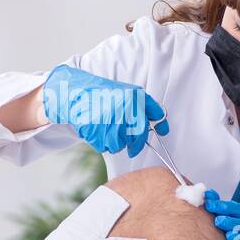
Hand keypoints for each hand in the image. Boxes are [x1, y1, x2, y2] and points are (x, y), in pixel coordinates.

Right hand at [41, 64, 166, 155]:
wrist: (75, 92)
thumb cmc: (104, 94)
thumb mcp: (129, 94)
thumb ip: (148, 110)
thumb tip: (164, 129)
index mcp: (133, 99)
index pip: (147, 125)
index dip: (149, 135)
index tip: (148, 138)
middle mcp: (123, 109)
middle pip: (134, 140)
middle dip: (132, 144)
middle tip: (124, 139)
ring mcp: (108, 121)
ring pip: (118, 146)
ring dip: (114, 142)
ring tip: (106, 128)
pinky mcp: (94, 131)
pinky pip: (103, 146)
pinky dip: (100, 142)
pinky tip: (96, 129)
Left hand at [203, 189, 239, 239]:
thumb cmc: (216, 223)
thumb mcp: (213, 210)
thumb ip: (211, 201)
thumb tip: (206, 193)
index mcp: (236, 213)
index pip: (234, 208)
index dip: (223, 206)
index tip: (210, 205)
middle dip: (230, 221)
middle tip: (218, 221)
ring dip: (237, 236)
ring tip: (228, 236)